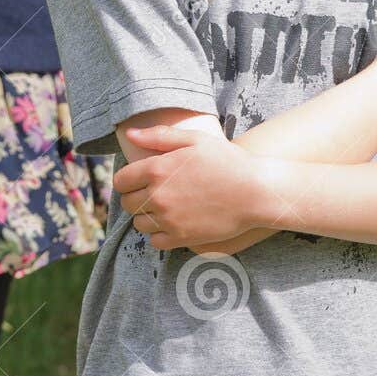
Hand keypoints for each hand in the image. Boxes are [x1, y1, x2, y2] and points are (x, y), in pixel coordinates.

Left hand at [114, 125, 266, 250]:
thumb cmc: (227, 161)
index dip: (128, 180)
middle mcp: (158, 196)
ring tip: (163, 208)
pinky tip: (171, 223)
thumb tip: (130, 134)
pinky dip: (159, 234)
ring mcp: (169, 219)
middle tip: (153, 192)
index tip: (139, 179)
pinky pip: (155, 241)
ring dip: (146, 216)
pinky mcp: (182, 238)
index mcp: (157, 169)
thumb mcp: (194, 139)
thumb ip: (159, 136)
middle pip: (127, 204)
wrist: (255, 191)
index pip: (121, 181)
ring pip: (139, 223)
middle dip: (136, 197)